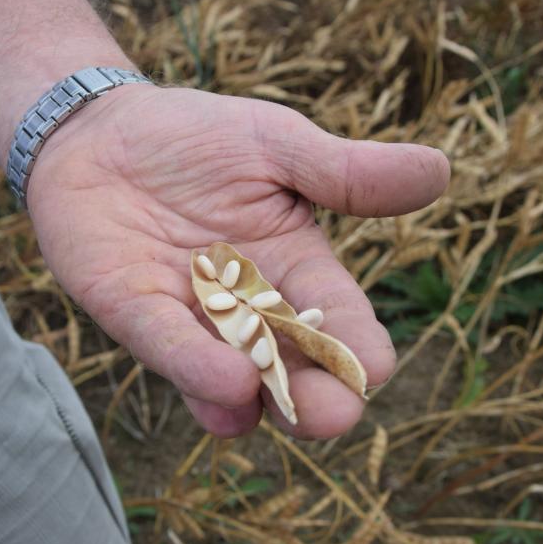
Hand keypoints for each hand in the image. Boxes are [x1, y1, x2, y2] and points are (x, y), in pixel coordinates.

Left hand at [27, 84, 448, 438]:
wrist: (102, 131)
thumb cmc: (198, 137)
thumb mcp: (280, 146)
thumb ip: (347, 173)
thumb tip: (440, 169)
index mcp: (298, 271)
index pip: (342, 324)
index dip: (360, 350)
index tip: (375, 367)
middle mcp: (250, 310)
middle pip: (295, 370)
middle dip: (319, 398)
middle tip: (335, 412)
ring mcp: (192, 320)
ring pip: (234, 376)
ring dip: (262, 398)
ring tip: (289, 409)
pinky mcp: (134, 313)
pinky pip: (167, 346)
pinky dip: (196, 367)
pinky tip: (229, 384)